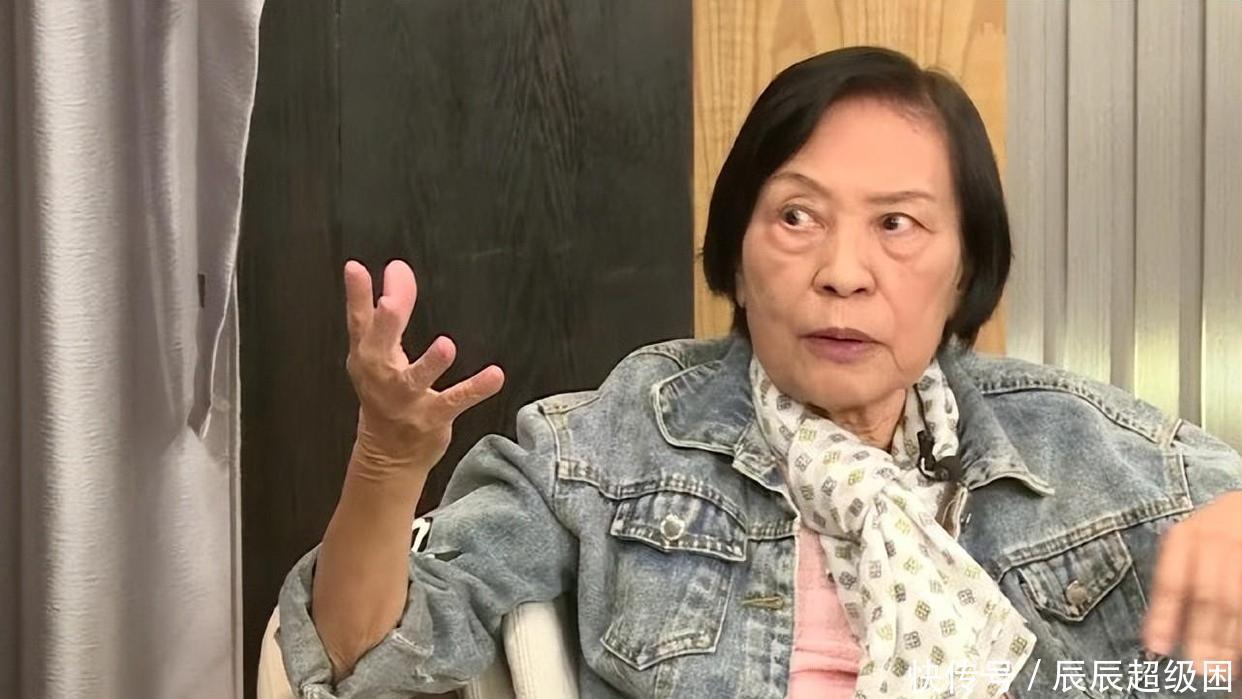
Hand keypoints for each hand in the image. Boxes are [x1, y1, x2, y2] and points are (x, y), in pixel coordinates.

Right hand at [342, 259, 504, 483]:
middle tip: (389, 302)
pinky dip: (475, 389)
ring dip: (430, 364)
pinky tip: (495, 375)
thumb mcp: (379, 351)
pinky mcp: (432, 417)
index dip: (357, 295)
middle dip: (386, 324)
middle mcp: (381, 376)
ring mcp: (406, 399)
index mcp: (366, 356)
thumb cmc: (384, 393)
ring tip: (446, 345)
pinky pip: (455, 401)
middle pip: (380, 346)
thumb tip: (397, 267)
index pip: (358, 321)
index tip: (356, 268)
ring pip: (416, 379)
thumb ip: (388, 308)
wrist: (388, 455)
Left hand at [1143, 491, 1241, 676]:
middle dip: (1203, 635)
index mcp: (1185, 537)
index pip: (1171, 582)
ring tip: (1223, 669)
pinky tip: (1239, 650)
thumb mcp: (1186, 547)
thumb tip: (1159, 636)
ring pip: (1237, 601)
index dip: (1164, 617)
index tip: (1157, 648)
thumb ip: (1175, 584)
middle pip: (1209, 596)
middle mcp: (1215, 540)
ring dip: (1230, 639)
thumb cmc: (1208, 535)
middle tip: (1200, 669)